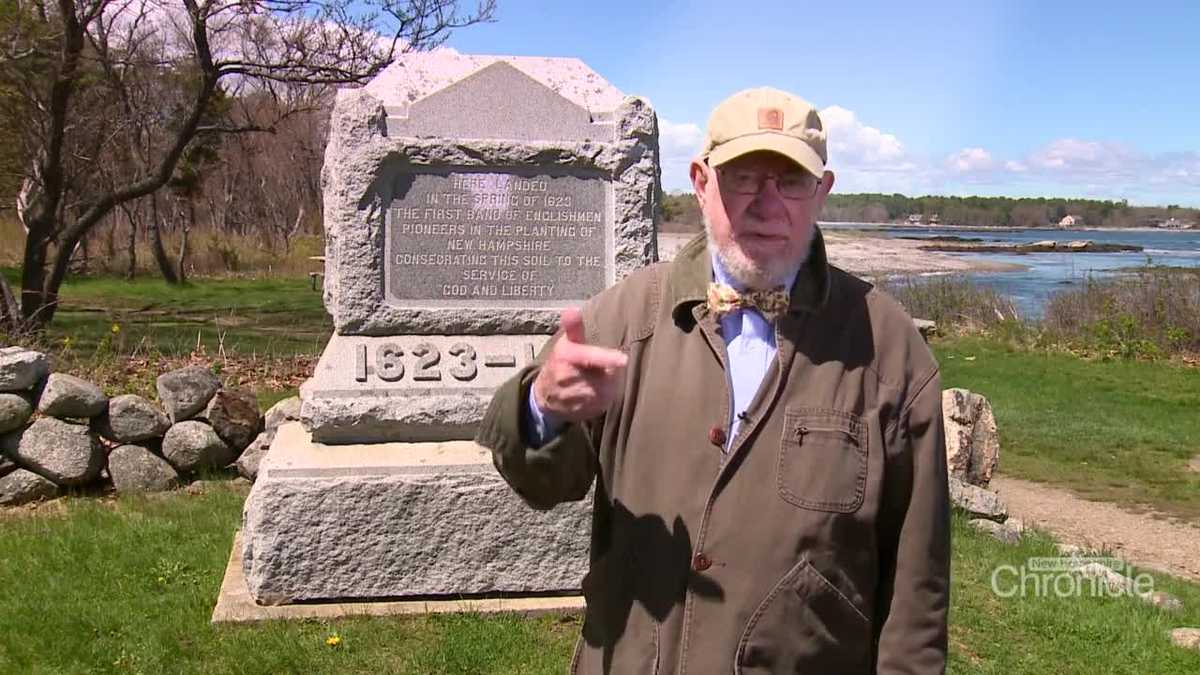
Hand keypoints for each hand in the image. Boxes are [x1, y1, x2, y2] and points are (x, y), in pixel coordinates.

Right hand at [532, 307, 627, 422]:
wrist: (543, 396)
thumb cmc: (561, 363)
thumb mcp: (566, 343)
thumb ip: (574, 328)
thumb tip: (572, 310)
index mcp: (567, 356)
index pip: (591, 357)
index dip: (608, 358)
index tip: (624, 360)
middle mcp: (567, 378)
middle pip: (606, 376)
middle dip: (607, 373)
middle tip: (596, 371)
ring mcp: (573, 397)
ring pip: (605, 392)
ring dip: (606, 387)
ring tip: (592, 382)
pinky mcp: (580, 412)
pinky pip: (602, 405)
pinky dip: (602, 400)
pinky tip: (591, 395)